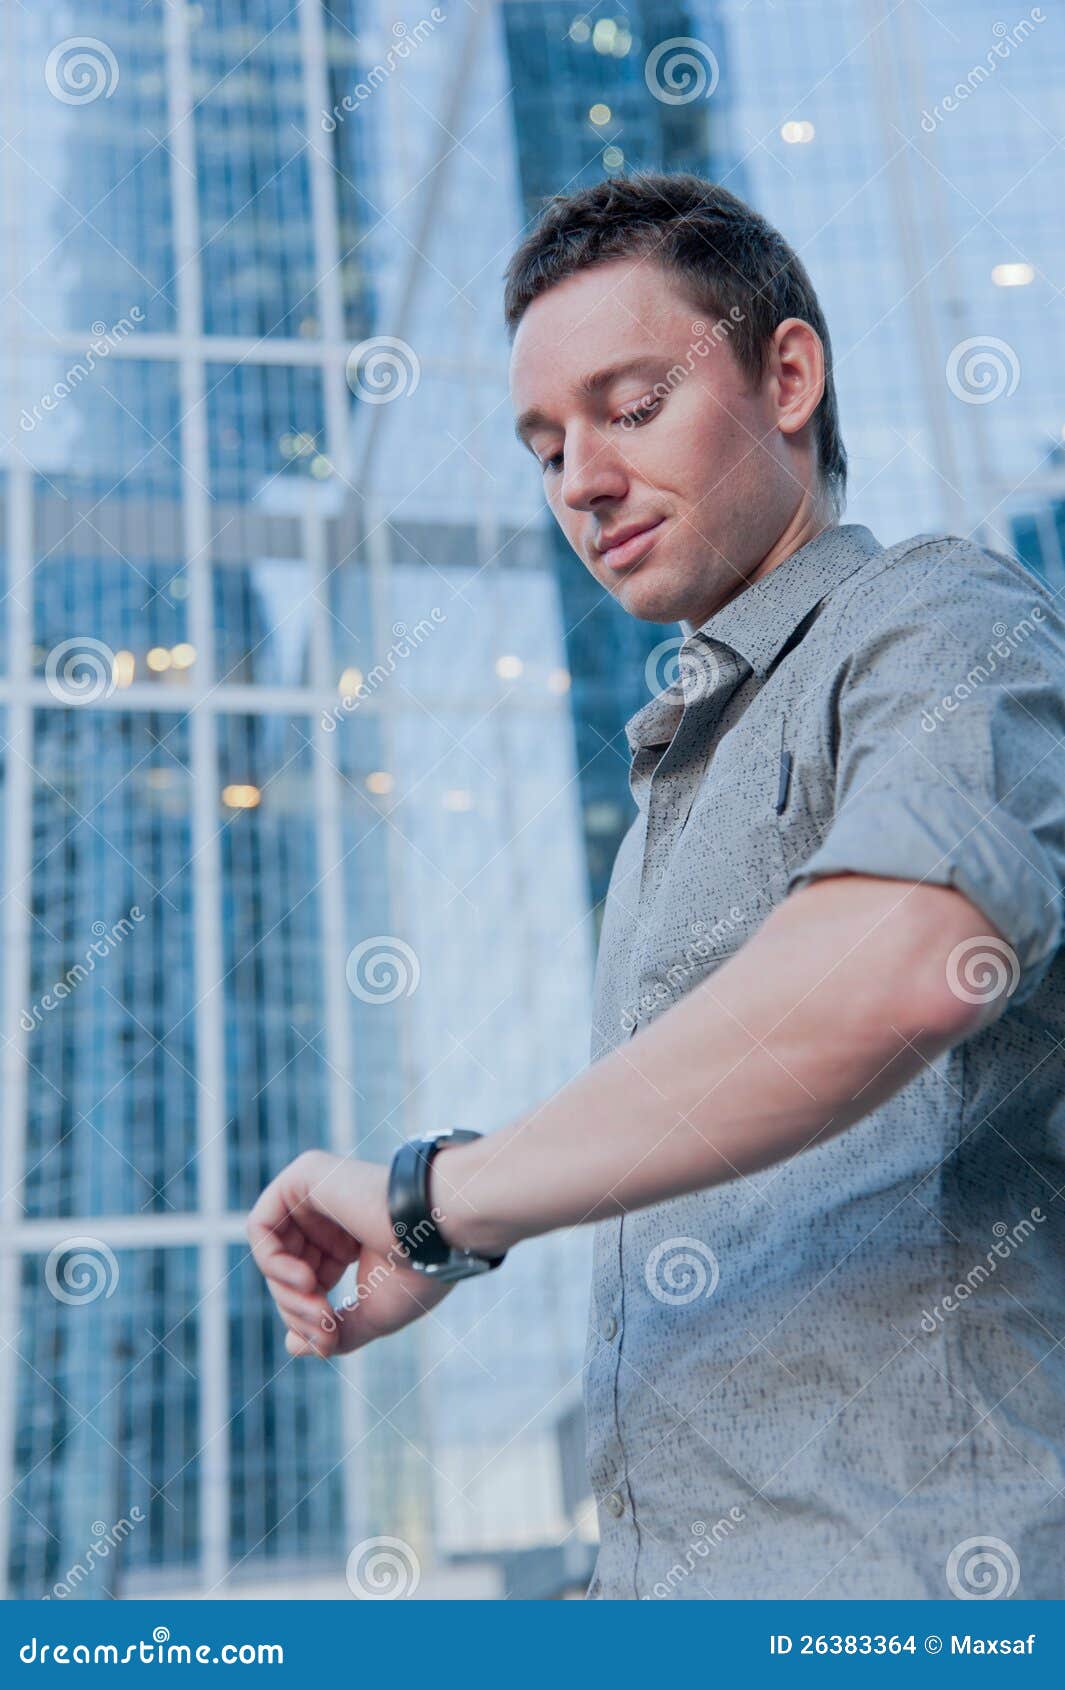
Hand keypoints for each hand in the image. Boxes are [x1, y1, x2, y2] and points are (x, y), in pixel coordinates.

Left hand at [246, 1149, 452, 1358]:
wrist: (437, 1234)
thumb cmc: (417, 1271)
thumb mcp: (370, 1313)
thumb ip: (332, 1330)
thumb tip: (293, 1346)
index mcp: (347, 1238)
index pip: (306, 1280)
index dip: (308, 1316)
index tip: (330, 1339)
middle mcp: (329, 1212)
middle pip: (284, 1268)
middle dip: (296, 1308)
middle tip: (324, 1330)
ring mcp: (316, 1190)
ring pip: (270, 1251)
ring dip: (286, 1293)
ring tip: (318, 1309)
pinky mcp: (305, 1174)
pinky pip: (260, 1224)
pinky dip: (271, 1262)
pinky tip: (303, 1280)